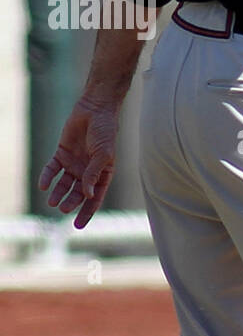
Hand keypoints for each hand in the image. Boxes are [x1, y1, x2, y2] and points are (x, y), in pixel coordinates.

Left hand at [38, 97, 121, 228]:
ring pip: (64, 184)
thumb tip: (87, 194)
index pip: (94, 197)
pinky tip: (44, 185)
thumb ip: (93, 174)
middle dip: (71, 203)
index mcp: (102, 174)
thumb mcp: (103, 155)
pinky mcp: (62, 154)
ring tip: (52, 202)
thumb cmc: (105, 132)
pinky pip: (52, 169)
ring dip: (58, 193)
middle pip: (77, 193)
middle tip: (63, 209)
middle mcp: (87, 172)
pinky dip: (48, 177)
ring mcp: (74, 163)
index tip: (78, 225)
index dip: (87, 212)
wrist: (94, 110)